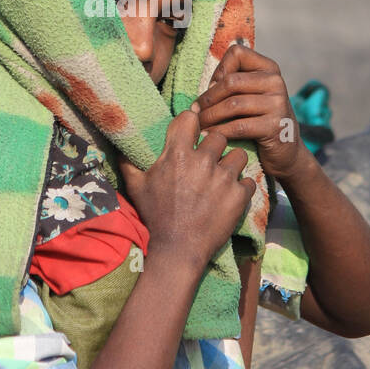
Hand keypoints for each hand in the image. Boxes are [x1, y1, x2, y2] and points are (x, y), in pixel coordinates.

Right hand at [116, 109, 255, 274]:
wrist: (177, 249)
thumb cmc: (155, 217)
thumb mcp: (136, 188)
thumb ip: (128, 163)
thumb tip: (120, 147)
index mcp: (177, 154)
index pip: (190, 118)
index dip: (192, 122)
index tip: (193, 132)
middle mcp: (203, 161)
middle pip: (218, 136)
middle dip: (214, 147)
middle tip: (208, 161)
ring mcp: (224, 178)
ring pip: (239, 155)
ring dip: (232, 164)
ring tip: (223, 176)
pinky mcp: (239, 196)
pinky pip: (249, 181)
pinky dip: (242, 188)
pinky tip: (231, 196)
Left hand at [191, 44, 305, 182]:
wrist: (285, 150)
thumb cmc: (259, 120)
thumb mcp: (251, 94)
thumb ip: (234, 82)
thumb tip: (207, 85)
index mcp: (268, 68)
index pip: (237, 54)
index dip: (219, 70)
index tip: (210, 88)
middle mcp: (275, 82)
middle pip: (231, 81)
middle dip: (208, 98)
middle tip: (195, 110)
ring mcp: (277, 104)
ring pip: (232, 105)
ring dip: (209, 116)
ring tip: (199, 124)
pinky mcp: (274, 126)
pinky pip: (238, 126)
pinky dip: (219, 131)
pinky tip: (208, 135)